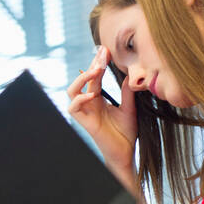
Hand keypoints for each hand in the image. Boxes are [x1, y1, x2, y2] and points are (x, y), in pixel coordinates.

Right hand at [66, 46, 136, 176]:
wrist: (125, 154)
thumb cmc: (125, 134)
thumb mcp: (130, 108)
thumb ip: (127, 93)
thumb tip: (130, 74)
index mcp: (98, 98)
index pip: (95, 77)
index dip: (99, 63)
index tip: (106, 49)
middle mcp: (89, 103)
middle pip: (84, 79)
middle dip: (92, 64)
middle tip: (103, 52)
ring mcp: (85, 112)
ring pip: (72, 90)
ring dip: (82, 79)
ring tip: (95, 70)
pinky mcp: (84, 122)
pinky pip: (73, 108)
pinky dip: (80, 99)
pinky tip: (91, 95)